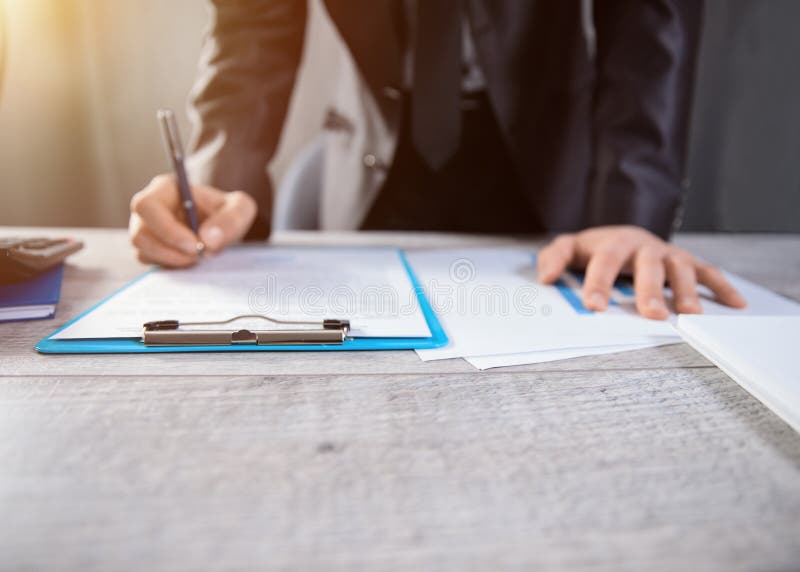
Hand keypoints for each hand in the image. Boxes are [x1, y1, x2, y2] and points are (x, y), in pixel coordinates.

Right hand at [129, 174, 256, 266]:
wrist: (221, 226)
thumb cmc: (227, 211)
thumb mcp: (240, 208)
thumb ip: (231, 219)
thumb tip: (208, 239)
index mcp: (164, 189)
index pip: (147, 206)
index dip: (167, 229)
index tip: (195, 245)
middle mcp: (148, 209)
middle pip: (138, 234)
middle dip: (169, 251)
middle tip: (198, 256)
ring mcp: (145, 230)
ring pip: (142, 252)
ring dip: (171, 260)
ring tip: (198, 258)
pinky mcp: (148, 249)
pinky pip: (149, 262)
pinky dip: (170, 266)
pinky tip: (190, 261)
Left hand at [537, 225, 746, 319]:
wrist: (624, 235)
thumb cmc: (595, 250)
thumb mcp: (570, 249)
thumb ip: (554, 257)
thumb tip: (546, 277)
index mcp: (613, 243)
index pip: (605, 261)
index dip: (599, 282)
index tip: (594, 306)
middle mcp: (644, 246)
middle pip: (648, 265)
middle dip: (650, 290)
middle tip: (651, 315)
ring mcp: (668, 254)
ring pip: (680, 269)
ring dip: (686, 291)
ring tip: (690, 314)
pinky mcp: (686, 262)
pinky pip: (707, 272)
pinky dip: (722, 287)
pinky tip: (735, 304)